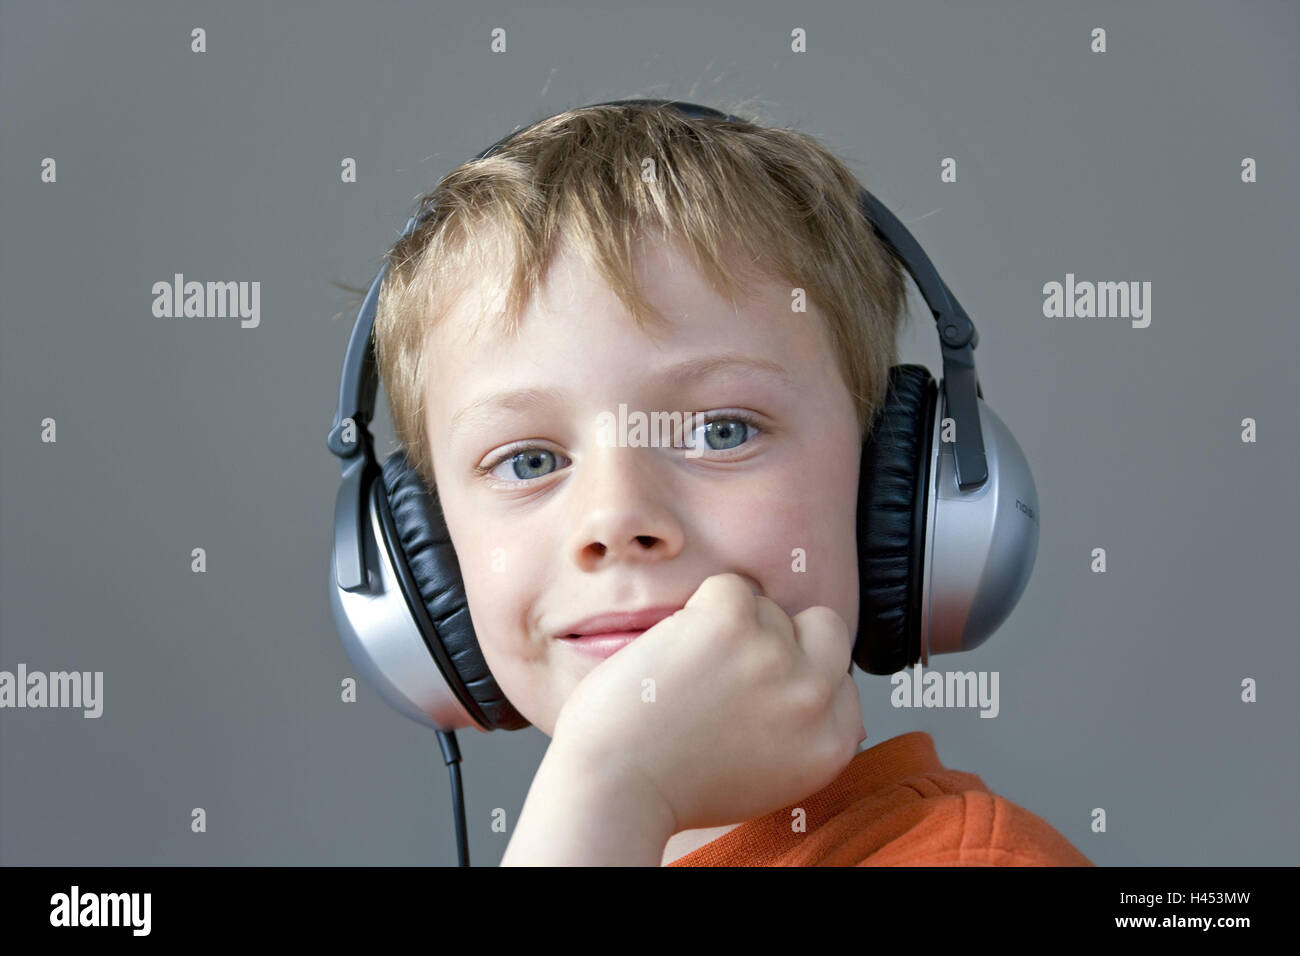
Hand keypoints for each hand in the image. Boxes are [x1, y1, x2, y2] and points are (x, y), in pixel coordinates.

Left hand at [552, 573, 865, 833]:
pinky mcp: (732, 623)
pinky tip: (675, 652)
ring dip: (728, 629)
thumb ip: (805, 734)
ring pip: (766, 608)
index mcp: (830, 745)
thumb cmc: (675, 784)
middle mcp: (814, 700)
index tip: (760, 689)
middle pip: (825, 628)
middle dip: (783, 636)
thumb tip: (831, 697)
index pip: (843, 680)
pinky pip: (728, 588)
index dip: (800, 673)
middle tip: (731, 665)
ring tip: (690, 675)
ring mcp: (776, 658)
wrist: (616, 786)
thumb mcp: (771, 779)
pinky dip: (697, 609)